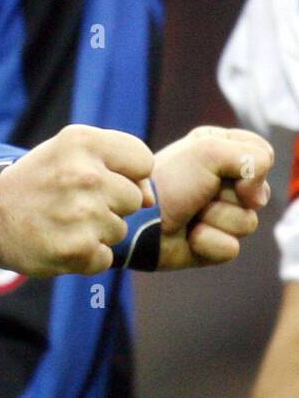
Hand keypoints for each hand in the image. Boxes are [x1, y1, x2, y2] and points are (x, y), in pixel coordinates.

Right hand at [0, 124, 152, 275]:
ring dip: (96, 232)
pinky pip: (106, 257)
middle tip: (71, 202)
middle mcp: (83, 174)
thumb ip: (117, 164)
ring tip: (62, 222)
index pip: (142, 161)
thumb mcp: (69, 153)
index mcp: (80, 141)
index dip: (124, 173)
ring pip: (119, 229)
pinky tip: (59, 242)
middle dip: (110, 204)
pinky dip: (86, 256)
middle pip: (133, 199)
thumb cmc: (37, 183)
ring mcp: (80, 214)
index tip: (95, 177)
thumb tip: (149, 199)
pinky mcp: (76, 250)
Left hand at [152, 126, 272, 269]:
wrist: (136, 219)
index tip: (219, 168)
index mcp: (218, 150)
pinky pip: (231, 248)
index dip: (250, 166)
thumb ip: (252, 157)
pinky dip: (208, 242)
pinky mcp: (212, 243)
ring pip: (247, 223)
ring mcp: (218, 214)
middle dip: (228, 195)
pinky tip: (188, 235)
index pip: (262, 154)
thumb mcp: (208, 150)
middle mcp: (222, 181)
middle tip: (197, 192)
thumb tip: (257, 196)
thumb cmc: (168, 180)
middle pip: (259, 193)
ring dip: (215, 219)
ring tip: (190, 214)